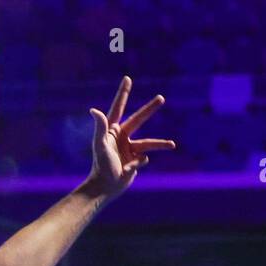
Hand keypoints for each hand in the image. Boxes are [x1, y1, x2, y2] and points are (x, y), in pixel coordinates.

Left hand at [86, 76, 174, 198]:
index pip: (118, 107)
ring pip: (148, 143)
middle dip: (150, 109)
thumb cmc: (101, 165)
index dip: (124, 93)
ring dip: (161, 144)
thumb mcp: (100, 145)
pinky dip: (139, 164)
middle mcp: (121, 137)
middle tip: (161, 98)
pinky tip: (129, 169)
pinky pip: (143, 159)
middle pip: (139, 119)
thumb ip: (100, 127)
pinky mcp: (134, 160)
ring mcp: (129, 149)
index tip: (128, 79)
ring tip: (172, 145)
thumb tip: (94, 110)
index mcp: (112, 130)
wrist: (106, 187)